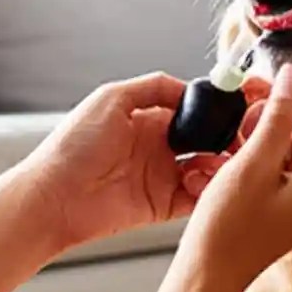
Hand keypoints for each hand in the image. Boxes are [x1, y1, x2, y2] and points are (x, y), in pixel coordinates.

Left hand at [21, 72, 224, 251]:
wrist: (54, 197)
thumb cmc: (72, 147)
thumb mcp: (111, 98)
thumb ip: (154, 87)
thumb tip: (192, 87)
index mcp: (150, 120)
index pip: (195, 113)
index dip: (216, 113)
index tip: (236, 112)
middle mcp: (160, 147)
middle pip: (209, 141)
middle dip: (227, 141)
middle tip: (238, 141)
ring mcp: (164, 177)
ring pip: (210, 169)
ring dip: (221, 165)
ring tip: (217, 163)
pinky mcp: (165, 205)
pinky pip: (199, 198)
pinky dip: (209, 190)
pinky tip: (199, 181)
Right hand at [178, 63, 291, 288]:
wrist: (204, 278)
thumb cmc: (227, 231)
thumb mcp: (253, 163)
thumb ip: (278, 116)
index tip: (277, 81)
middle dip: (278, 114)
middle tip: (247, 100)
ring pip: (287, 148)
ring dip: (259, 133)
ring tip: (231, 134)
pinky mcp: (279, 206)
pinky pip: (272, 167)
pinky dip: (250, 154)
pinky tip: (223, 156)